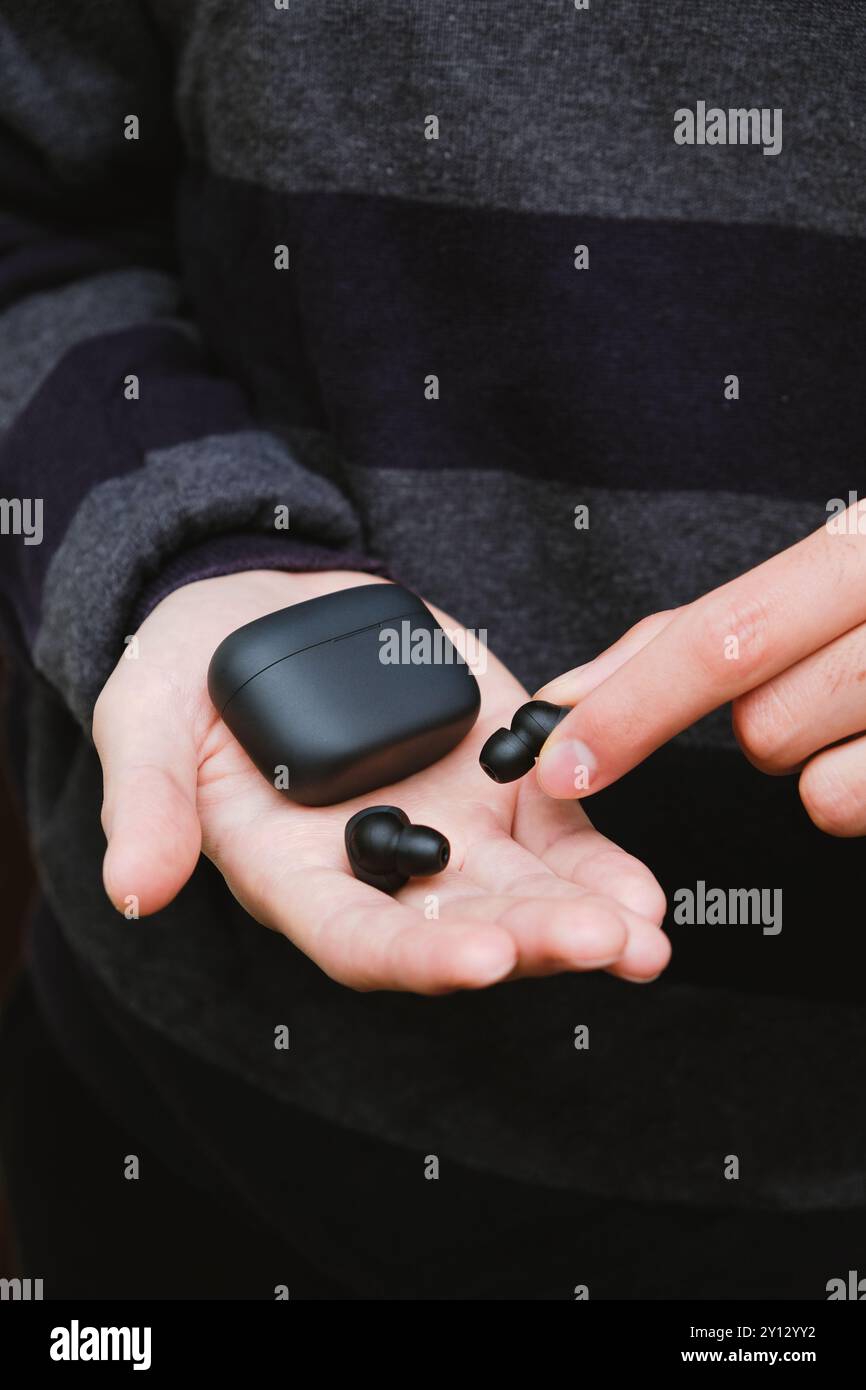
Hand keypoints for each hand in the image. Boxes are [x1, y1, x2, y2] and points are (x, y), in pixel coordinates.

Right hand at [92, 569, 669, 993]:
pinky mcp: (499, 774)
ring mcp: (450, 825)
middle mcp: (384, 868)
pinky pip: (560, 822)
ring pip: (525, 888)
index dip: (416, 956)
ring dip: (588, 914)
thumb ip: (151, 801)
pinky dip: (601, 854)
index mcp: (298, 874)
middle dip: (534, 940)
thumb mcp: (147, 723)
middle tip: (607, 945)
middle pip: (463, 925)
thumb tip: (134, 889)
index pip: (358, 937)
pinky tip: (649, 886)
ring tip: (647, 934)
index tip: (479, 960)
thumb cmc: (189, 674)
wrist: (261, 610)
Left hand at [534, 499, 865, 835]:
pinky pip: (851, 804)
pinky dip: (854, 789)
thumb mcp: (817, 581)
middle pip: (762, 721)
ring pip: (809, 778)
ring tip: (862, 706)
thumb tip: (569, 696)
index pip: (723, 636)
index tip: (559, 760)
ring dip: (810, 757)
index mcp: (865, 551)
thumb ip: (692, 633)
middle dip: (756, 724)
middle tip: (814, 681)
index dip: (630, 706)